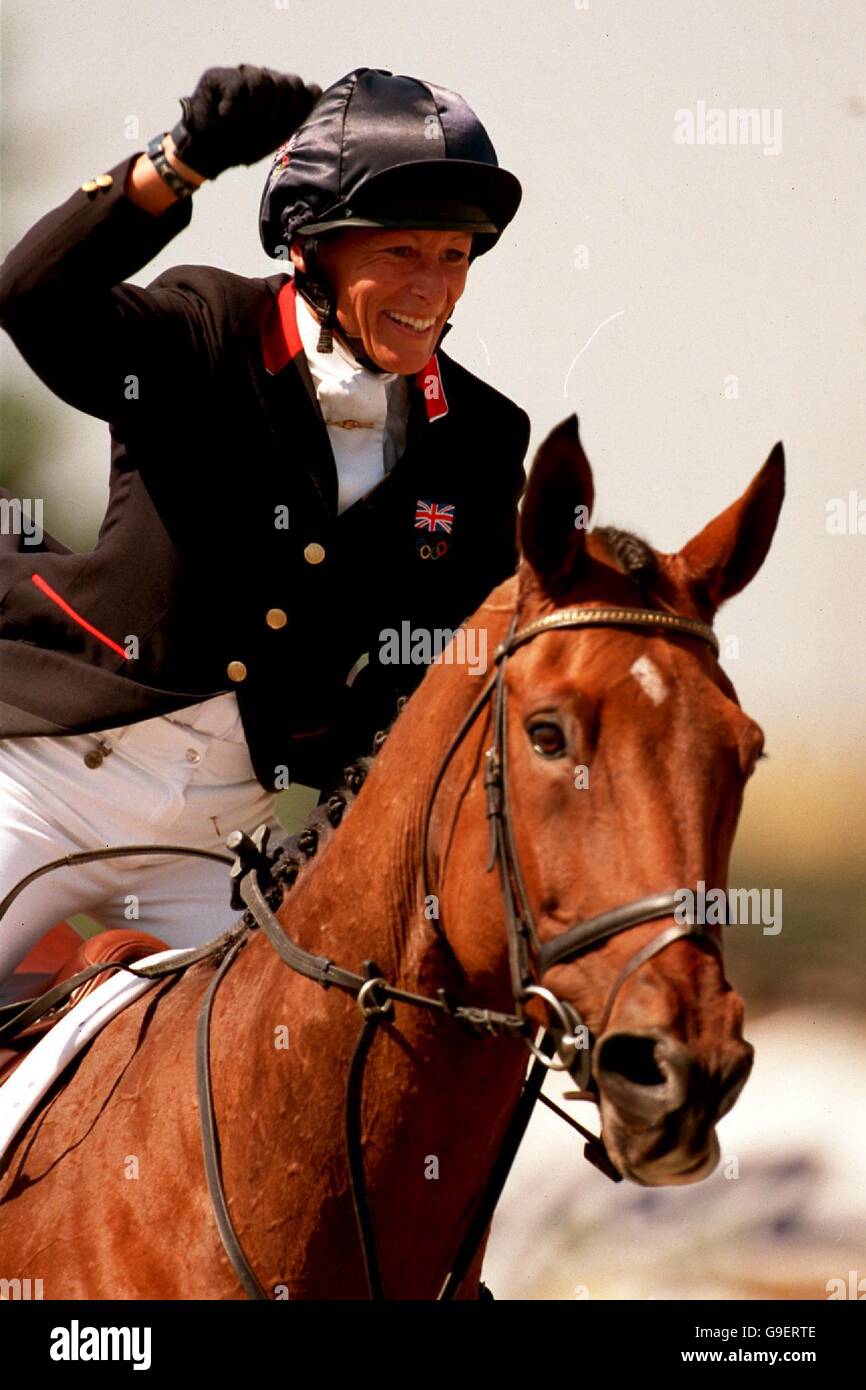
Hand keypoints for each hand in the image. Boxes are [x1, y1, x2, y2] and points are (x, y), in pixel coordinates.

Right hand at [170, 65, 321, 178]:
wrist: (210, 153)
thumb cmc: (244, 146)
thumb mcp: (277, 136)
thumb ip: (297, 113)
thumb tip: (314, 88)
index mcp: (280, 94)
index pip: (303, 90)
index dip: (295, 111)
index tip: (281, 131)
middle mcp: (264, 80)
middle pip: (288, 83)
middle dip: (277, 113)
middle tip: (258, 129)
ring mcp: (242, 75)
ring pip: (264, 80)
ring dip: (255, 111)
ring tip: (241, 123)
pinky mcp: (218, 76)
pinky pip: (238, 85)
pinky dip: (233, 108)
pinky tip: (225, 116)